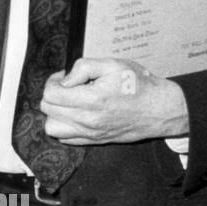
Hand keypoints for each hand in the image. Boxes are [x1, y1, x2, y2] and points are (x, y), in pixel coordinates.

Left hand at [40, 57, 189, 144]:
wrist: (159, 109)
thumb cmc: (137, 84)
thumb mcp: (113, 64)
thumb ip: (83, 67)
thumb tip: (64, 80)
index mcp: (91, 100)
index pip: (50, 94)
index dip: (54, 81)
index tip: (66, 77)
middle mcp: (87, 120)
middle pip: (48, 109)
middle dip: (53, 94)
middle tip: (69, 86)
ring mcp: (90, 133)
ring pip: (51, 127)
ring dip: (55, 112)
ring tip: (69, 102)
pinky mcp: (94, 141)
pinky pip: (64, 138)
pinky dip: (63, 126)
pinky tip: (76, 113)